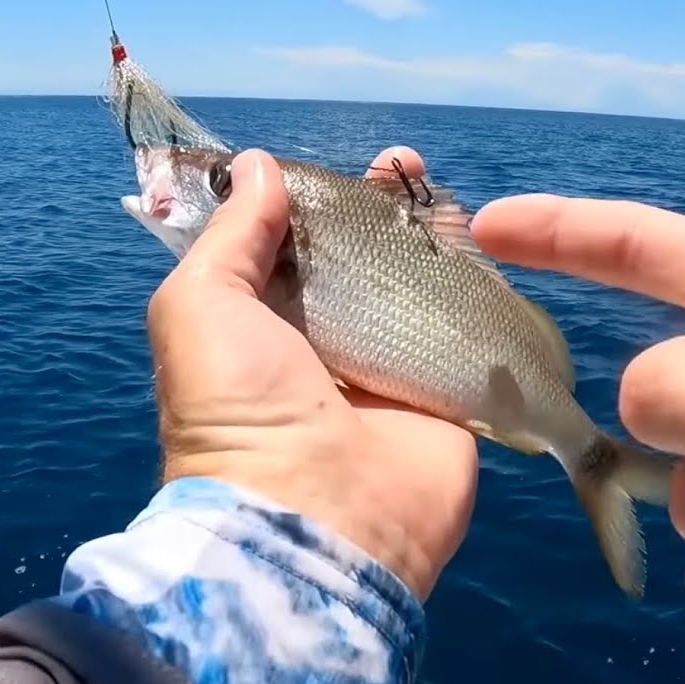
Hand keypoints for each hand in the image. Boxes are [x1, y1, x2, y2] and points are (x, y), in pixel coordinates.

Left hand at [145, 146, 477, 600]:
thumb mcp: (199, 307)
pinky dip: (480, 285)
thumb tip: (259, 166)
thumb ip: (231, 236)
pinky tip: (486, 244)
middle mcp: (331, 344)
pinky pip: (470, 327)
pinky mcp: (451, 391)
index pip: (297, 247)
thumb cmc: (240, 411)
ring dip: (433, 233)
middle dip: (383, 207)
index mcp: (265, 326)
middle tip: (405, 164)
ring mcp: (394, 367)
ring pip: (422, 284)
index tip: (342, 165)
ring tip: (441, 189)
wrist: (318, 519)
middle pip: (365, 258)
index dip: (319, 200)